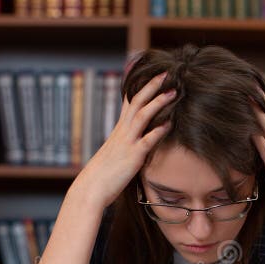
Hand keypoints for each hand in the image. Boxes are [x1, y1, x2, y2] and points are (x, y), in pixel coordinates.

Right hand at [73, 72, 175, 209]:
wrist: (91, 189)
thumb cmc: (103, 175)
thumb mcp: (114, 154)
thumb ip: (125, 145)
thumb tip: (135, 143)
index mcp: (119, 131)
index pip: (129, 102)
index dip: (140, 87)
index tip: (152, 75)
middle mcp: (122, 132)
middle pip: (137, 102)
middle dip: (151, 86)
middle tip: (166, 73)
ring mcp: (127, 143)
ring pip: (142, 116)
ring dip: (158, 102)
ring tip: (173, 92)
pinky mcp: (132, 157)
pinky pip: (147, 141)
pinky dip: (158, 131)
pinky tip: (170, 123)